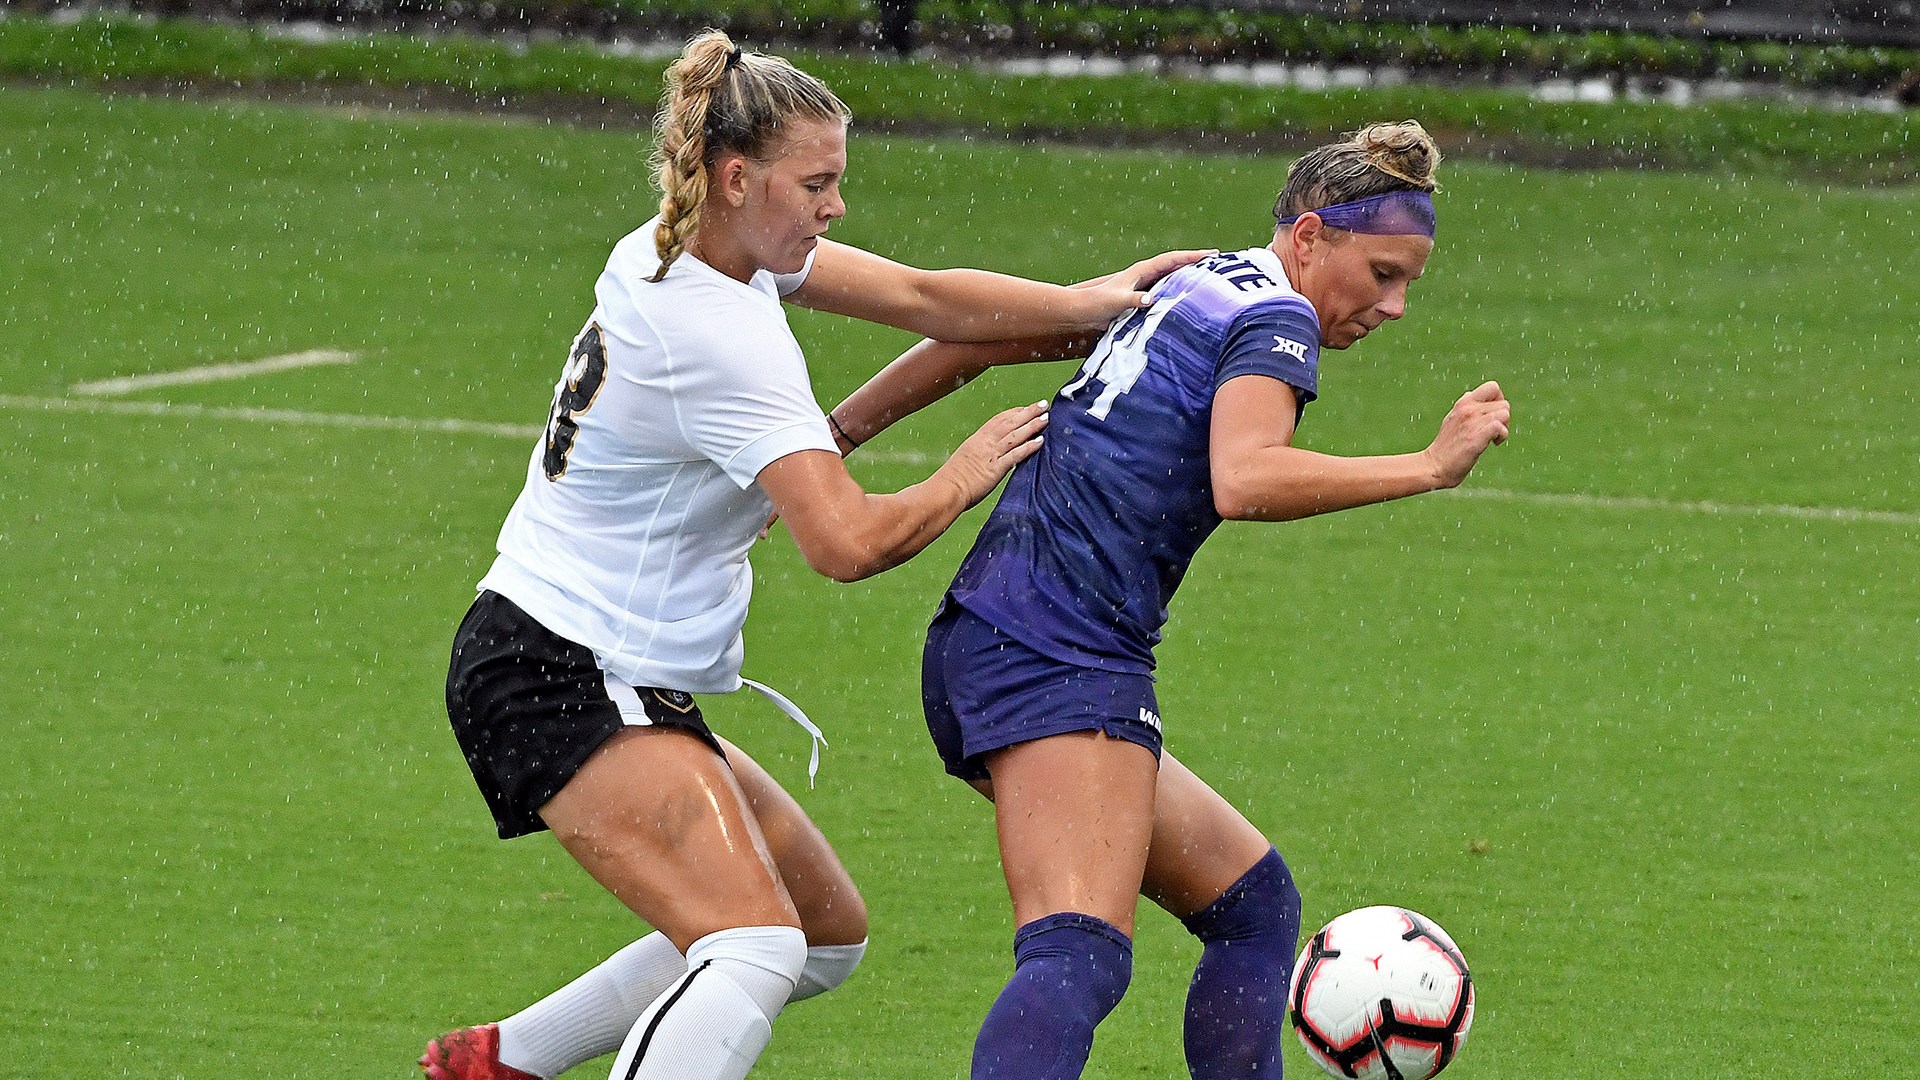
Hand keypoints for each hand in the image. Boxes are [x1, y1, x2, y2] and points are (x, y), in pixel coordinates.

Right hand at [933, 401, 1049, 509]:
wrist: (946, 490)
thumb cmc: (951, 479)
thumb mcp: (965, 459)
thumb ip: (978, 454)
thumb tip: (986, 457)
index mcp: (977, 439)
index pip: (998, 420)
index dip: (1014, 413)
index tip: (1025, 408)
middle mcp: (985, 443)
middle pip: (1010, 422)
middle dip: (1027, 412)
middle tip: (1042, 404)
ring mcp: (991, 455)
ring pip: (1015, 435)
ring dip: (1032, 425)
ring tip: (1046, 417)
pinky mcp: (996, 469)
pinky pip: (1015, 455)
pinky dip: (1028, 446)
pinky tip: (1040, 441)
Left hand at [1075, 248, 1215, 320]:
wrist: (1081, 312)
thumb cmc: (1097, 304)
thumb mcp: (1116, 301)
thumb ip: (1134, 299)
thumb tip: (1151, 299)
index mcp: (1141, 271)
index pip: (1171, 260)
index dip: (1191, 256)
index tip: (1211, 255)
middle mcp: (1144, 275)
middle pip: (1175, 265)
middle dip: (1196, 261)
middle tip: (1218, 260)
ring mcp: (1144, 286)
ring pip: (1172, 277)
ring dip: (1189, 276)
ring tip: (1210, 277)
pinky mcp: (1142, 299)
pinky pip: (1166, 291)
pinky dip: (1179, 291)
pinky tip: (1188, 299)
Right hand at [1423, 381, 1510, 488]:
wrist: (1434, 466)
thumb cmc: (1445, 446)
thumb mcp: (1453, 418)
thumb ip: (1465, 407)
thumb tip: (1472, 396)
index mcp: (1463, 403)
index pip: (1493, 387)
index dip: (1499, 401)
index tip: (1492, 417)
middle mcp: (1467, 409)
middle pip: (1504, 404)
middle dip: (1504, 419)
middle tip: (1494, 432)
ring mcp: (1471, 422)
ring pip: (1505, 414)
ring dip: (1505, 428)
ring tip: (1493, 439)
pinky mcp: (1475, 437)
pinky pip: (1499, 427)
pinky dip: (1502, 436)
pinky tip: (1493, 444)